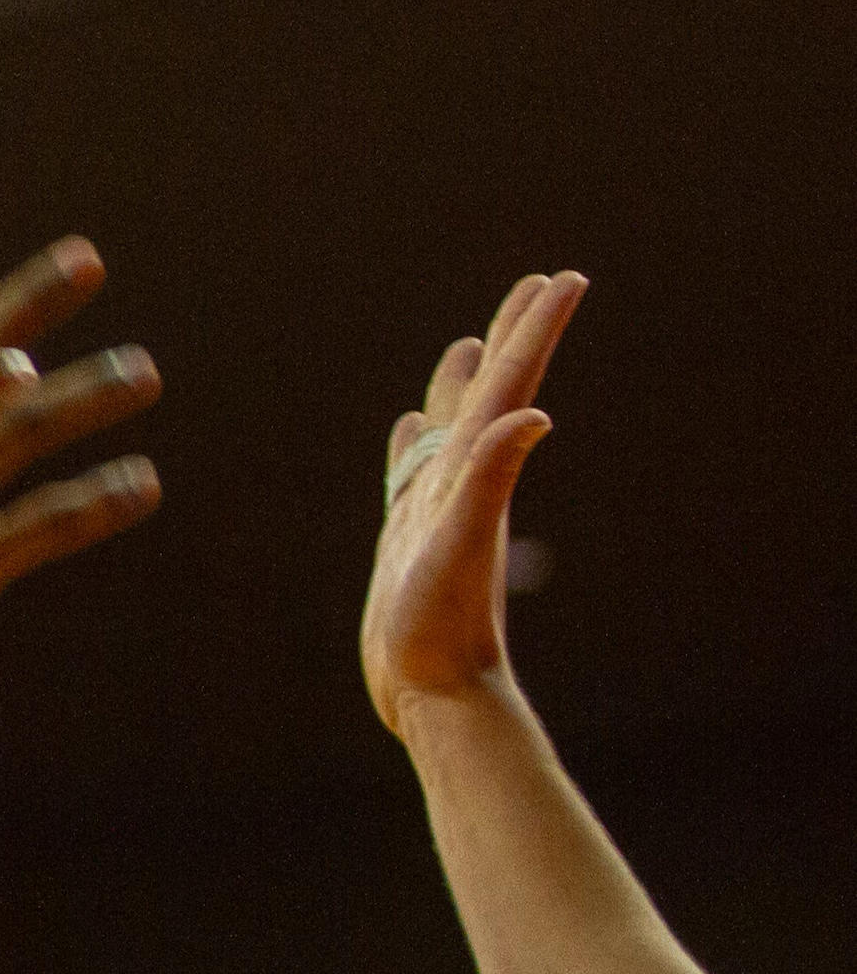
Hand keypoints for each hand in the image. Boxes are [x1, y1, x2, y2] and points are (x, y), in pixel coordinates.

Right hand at [364, 271, 582, 735]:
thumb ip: (491, 480)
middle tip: (535, 286)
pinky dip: (413, 443)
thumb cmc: (440, 630)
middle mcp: (464, 483)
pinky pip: (414, 473)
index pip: (511, 387)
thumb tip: (533, 415)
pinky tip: (408, 434)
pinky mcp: (411, 537)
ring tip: (467, 345)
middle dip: (511, 339)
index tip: (564, 279)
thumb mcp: (458, 549)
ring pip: (451, 429)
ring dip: (461, 384)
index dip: (534, 331)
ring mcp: (438, 510)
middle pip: (491, 395)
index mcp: (477, 474)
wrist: (433, 694)